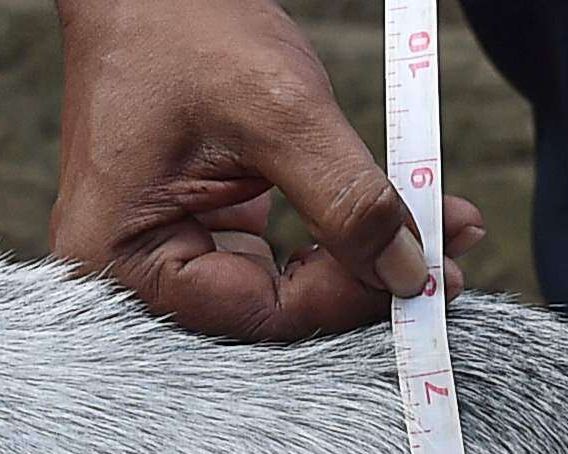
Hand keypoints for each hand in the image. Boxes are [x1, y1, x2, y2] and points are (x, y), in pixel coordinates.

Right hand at [52, 0, 485, 339]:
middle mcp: (133, 269)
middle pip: (269, 310)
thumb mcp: (277, 108)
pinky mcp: (199, 222)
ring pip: (280, 285)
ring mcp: (167, 247)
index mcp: (123, 256)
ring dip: (356, 261)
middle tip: (444, 263)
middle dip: (361, 283)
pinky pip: (274, 253)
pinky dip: (332, 236)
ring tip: (432, 230)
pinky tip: (389, 220)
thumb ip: (345, 196)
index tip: (425, 276)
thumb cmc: (182, 26)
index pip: (257, 311)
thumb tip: (409, 272)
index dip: (347, 296)